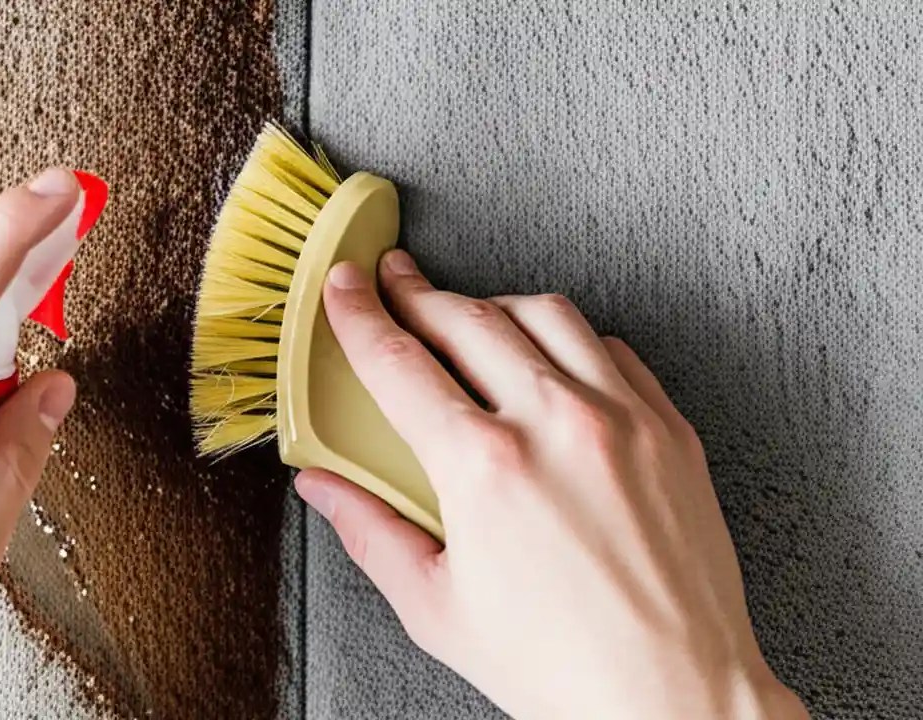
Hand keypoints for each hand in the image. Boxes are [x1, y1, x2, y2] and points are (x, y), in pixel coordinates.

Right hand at [295, 250, 808, 719]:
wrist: (674, 694)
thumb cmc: (561, 665)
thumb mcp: (437, 608)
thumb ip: (371, 531)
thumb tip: (322, 487)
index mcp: (483, 467)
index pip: (400, 361)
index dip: (360, 314)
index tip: (346, 287)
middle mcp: (554, 423)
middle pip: (467, 318)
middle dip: (418, 293)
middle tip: (396, 284)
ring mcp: (621, 418)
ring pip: (544, 313)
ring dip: (492, 304)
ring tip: (468, 317)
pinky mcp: (668, 428)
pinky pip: (610, 348)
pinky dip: (567, 338)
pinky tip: (549, 359)